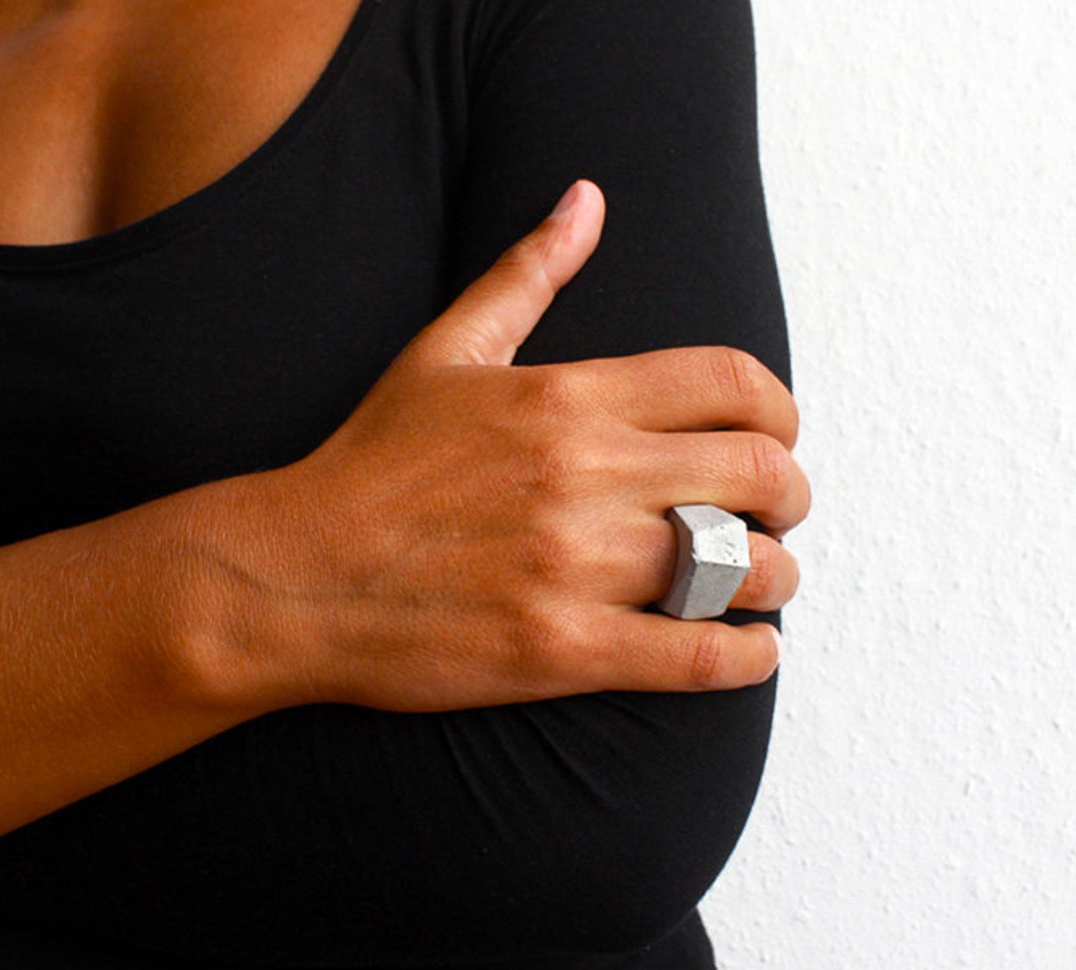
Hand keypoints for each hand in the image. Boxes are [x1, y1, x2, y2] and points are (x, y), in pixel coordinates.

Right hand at [225, 180, 808, 712]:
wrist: (293, 575)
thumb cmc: (371, 464)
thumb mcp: (444, 351)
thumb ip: (527, 273)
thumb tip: (585, 199)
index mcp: (568, 396)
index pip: (734, 384)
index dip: (782, 411)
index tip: (776, 436)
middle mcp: (585, 474)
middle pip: (762, 473)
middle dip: (792, 494)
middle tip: (778, 512)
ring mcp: (576, 566)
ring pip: (744, 567)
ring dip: (776, 574)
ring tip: (761, 580)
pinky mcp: (561, 648)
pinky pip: (701, 655)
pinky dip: (750, 655)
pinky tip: (753, 647)